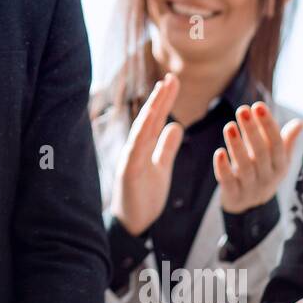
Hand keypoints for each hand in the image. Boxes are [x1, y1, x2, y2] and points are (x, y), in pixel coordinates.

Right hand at [113, 73, 183, 235]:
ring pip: (141, 130)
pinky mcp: (128, 173)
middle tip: (170, 78)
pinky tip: (150, 119)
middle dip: (159, 99)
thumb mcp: (161, 169)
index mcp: (143, 149)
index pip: (155, 120)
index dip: (163, 101)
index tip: (173, 82)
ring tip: (162, 92)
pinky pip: (135, 150)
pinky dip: (141, 134)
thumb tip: (175, 125)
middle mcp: (134, 150)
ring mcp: (129, 160)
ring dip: (151, 110)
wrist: (131, 225)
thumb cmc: (143, 198)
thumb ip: (166, 148)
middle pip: (148, 119)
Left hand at [213, 102, 302, 213]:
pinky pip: (229, 182)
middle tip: (242, 110)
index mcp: (280, 165)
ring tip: (229, 126)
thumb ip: (285, 141)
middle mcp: (268, 176)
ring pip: (244, 166)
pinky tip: (218, 153)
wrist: (251, 207)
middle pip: (261, 152)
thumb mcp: (277, 159)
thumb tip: (299, 122)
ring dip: (236, 146)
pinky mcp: (234, 195)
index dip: (267, 125)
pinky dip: (223, 168)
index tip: (258, 106)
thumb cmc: (264, 172)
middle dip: (252, 131)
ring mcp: (251, 187)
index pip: (276, 143)